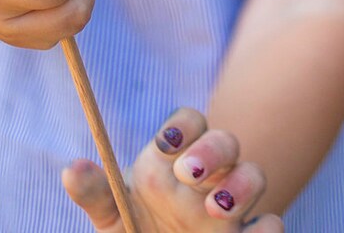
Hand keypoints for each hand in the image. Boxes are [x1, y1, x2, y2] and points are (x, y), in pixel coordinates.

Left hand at [62, 109, 282, 231]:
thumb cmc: (136, 230)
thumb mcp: (113, 214)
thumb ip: (97, 192)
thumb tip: (72, 167)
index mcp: (176, 158)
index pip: (189, 121)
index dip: (182, 125)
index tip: (165, 143)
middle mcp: (209, 176)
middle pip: (224, 141)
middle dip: (212, 150)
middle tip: (189, 172)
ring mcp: (232, 205)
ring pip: (254, 174)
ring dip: (241, 185)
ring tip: (217, 208)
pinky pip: (272, 224)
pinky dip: (265, 229)